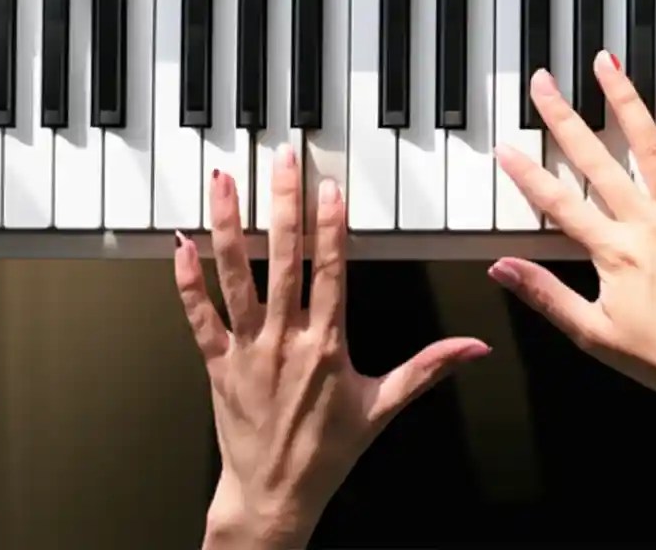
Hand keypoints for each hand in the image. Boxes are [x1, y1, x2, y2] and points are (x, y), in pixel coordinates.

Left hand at [174, 146, 490, 548]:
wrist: (275, 495)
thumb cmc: (327, 452)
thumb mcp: (384, 407)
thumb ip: (428, 369)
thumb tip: (474, 349)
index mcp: (327, 346)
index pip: (330, 273)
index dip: (329, 227)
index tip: (328, 187)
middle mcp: (284, 340)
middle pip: (282, 260)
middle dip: (281, 205)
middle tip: (280, 160)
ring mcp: (247, 349)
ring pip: (234, 277)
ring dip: (227, 226)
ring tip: (223, 183)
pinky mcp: (217, 363)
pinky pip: (198, 315)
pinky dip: (186, 280)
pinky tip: (181, 243)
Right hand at [491, 50, 655, 423]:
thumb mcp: (593, 334)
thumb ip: (546, 295)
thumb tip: (502, 269)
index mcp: (613, 251)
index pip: (558, 203)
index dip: (527, 174)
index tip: (505, 148)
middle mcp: (647, 224)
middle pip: (597, 160)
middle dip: (566, 118)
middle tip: (545, 84)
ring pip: (652, 149)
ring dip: (629, 104)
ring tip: (611, 68)